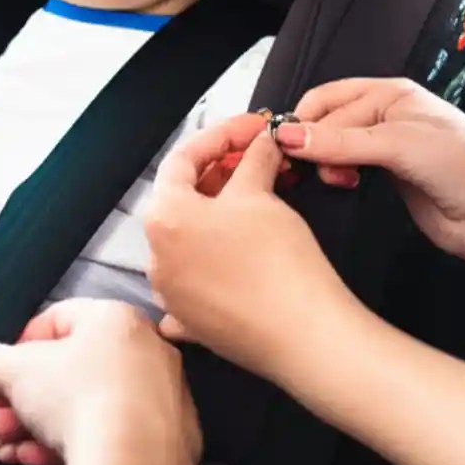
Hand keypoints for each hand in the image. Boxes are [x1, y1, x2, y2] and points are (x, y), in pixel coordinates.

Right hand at [0, 299, 200, 464]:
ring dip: (35, 426)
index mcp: (115, 317)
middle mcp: (146, 349)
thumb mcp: (17, 372)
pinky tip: (35, 459)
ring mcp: (159, 395)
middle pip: (67, 371)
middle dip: (19, 399)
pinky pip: (109, 434)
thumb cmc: (76, 396)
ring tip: (3, 445)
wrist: (131, 461)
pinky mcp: (165, 439)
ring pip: (85, 407)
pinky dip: (71, 445)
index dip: (17, 348)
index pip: (57, 320)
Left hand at [145, 114, 359, 381]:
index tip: (252, 128)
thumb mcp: (261, 196)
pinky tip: (241, 249)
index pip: (184, 158)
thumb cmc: (280, 270)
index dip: (223, 135)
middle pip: (184, 197)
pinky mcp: (193, 321)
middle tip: (260, 157)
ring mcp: (172, 294)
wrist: (306, 337)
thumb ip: (254, 159)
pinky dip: (217, 257)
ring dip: (221, 213)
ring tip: (261, 199)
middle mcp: (157, 258)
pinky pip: (197, 279)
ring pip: (191, 238)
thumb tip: (260, 144)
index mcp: (164, 219)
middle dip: (223, 172)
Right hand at [274, 78, 464, 265]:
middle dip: (311, 145)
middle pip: (326, 122)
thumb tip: (288, 135)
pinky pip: (346, 170)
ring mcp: (387, 149)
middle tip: (309, 170)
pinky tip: (341, 186)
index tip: (283, 150)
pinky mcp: (388, 179)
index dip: (303, 123)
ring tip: (335, 180)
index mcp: (393, 94)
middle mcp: (388, 116)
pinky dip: (335, 177)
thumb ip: (342, 140)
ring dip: (323, 163)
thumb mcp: (401, 146)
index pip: (328, 101)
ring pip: (333, 147)